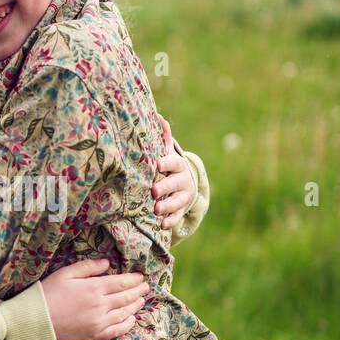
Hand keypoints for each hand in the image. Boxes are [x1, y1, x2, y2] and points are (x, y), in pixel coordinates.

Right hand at [40, 257, 149, 339]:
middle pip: (126, 297)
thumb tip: (107, 263)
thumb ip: (87, 267)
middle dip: (138, 291)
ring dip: (135, 305)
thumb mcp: (65, 274)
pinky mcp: (95, 336)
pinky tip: (132, 319)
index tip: (141, 276)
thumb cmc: (48, 294)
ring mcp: (99, 322)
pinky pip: (117, 330)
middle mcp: (100, 305)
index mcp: (94, 288)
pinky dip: (127, 324)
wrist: (35, 321)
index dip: (133, 279)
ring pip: (124, 313)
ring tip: (141, 300)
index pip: (121, 282)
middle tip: (146, 287)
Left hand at [151, 114, 195, 230]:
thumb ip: (162, 137)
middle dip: (165, 187)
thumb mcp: (166, 152)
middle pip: (175, 183)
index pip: (173, 162)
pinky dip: (171, 221)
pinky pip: (178, 216)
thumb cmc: (169, 166)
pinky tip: (162, 225)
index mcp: (177, 164)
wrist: (184, 183)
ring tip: (156, 210)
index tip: (158, 164)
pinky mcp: (182, 209)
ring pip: (177, 201)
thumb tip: (157, 115)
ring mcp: (183, 196)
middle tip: (154, 191)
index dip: (166, 163)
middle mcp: (183, 180)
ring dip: (167, 206)